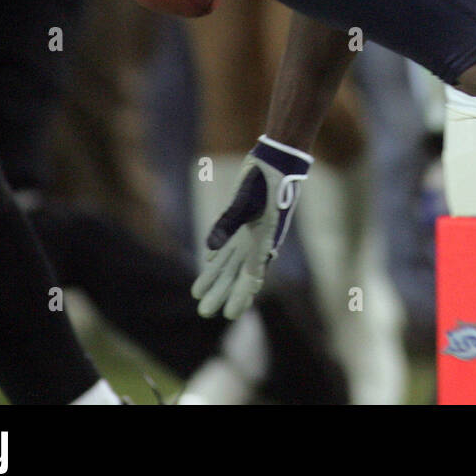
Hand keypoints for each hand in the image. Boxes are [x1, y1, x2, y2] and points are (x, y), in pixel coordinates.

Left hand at [192, 137, 312, 319]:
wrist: (276, 160)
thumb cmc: (265, 181)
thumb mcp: (246, 201)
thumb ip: (227, 225)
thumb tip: (208, 250)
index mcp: (263, 242)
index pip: (250, 278)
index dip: (239, 297)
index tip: (229, 315)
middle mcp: (257, 242)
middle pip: (237, 275)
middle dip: (221, 293)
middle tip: (205, 313)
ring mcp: (249, 232)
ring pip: (230, 261)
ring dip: (215, 278)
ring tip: (199, 295)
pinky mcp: (242, 220)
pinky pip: (228, 244)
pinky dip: (217, 256)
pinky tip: (207, 263)